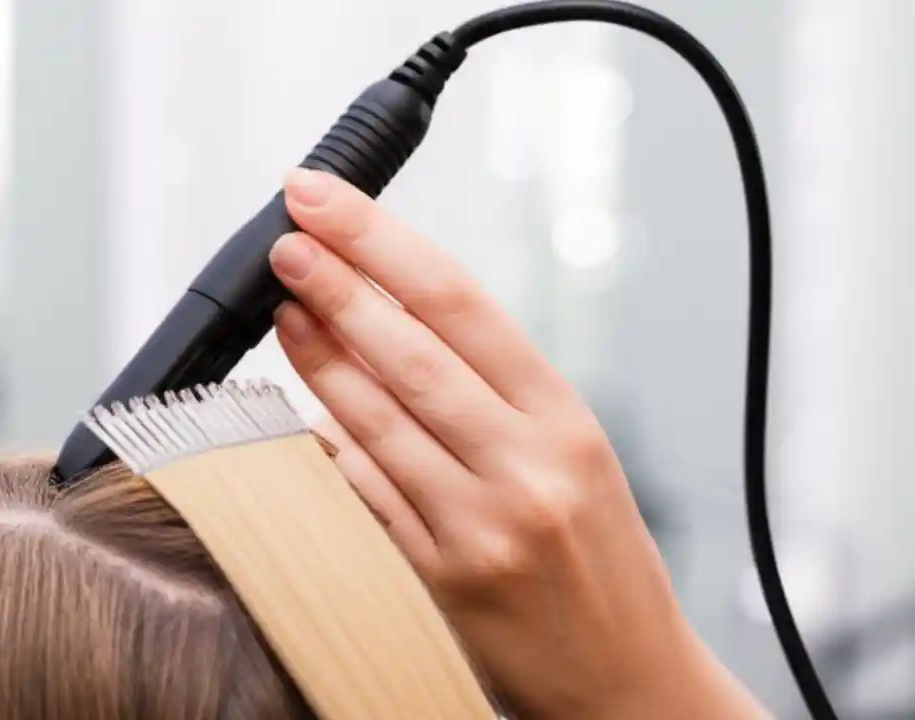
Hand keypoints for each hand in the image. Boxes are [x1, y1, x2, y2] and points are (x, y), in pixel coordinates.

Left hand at [270, 169, 766, 718]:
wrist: (633, 683)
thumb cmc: (600, 563)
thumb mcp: (576, 458)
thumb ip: (495, 392)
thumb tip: (392, 319)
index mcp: (565, 420)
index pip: (460, 303)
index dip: (382, 243)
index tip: (327, 202)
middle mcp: (527, 466)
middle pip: (412, 352)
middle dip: (339, 284)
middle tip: (286, 241)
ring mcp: (482, 526)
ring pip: (377, 421)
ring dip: (318, 359)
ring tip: (283, 310)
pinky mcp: (443, 580)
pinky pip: (366, 497)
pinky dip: (328, 448)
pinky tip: (296, 412)